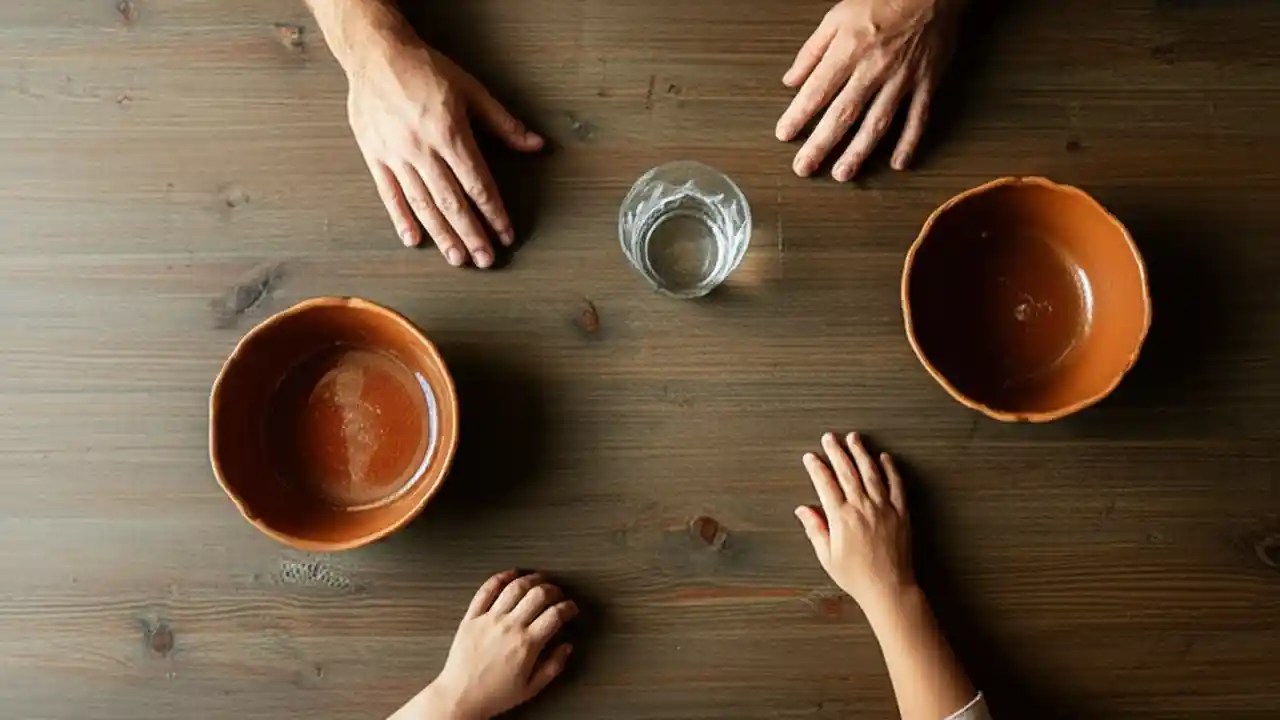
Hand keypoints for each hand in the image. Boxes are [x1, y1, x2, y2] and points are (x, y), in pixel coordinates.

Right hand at [347, 41, 543, 267]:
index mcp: (449, 134)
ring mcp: (396, 156)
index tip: (506, 234)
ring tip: (458, 258)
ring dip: (442, 235)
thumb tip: (537, 145)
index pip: (478, 184)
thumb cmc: (427, 70)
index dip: (494, 212)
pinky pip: (389, 195)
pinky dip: (401, 219)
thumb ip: (504, 124)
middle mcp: (422, 150)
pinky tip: (414, 240)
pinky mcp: (375, 157)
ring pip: (423, 204)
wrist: (376, 54)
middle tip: (486, 260)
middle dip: (472, 234)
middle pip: (452, 202)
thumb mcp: (472, 91)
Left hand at [395, 571, 577, 719]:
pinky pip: (486, 590)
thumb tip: (566, 648)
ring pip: (515, 587)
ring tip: (539, 579)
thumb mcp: (531, 687)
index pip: (555, 614)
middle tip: (557, 594)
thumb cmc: (492, 695)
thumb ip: (553, 666)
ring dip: (532, 579)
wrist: (460, 697)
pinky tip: (510, 574)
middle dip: (554, 590)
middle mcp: (509, 627)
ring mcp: (489, 619)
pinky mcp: (472, 617)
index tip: (570, 608)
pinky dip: (500, 577)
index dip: (568, 607)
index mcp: (526, 645)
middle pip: (538, 594)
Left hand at [777, 0, 963, 180]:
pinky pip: (918, 118)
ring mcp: (902, 79)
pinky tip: (898, 163)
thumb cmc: (881, 1)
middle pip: (843, 114)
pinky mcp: (926, 83)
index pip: (817, 91)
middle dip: (821, 144)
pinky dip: (909, 142)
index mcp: (848, 50)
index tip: (784, 135)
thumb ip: (812, 52)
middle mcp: (874, 68)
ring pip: (877, 122)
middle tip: (804, 168)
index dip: (798, 115)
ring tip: (842, 174)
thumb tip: (791, 81)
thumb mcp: (836, 17)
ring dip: (858, 152)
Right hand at [795, 432, 914, 614]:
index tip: (810, 457)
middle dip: (836, 451)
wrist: (889, 588)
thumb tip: (803, 510)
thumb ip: (815, 529)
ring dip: (860, 452)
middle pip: (847, 471)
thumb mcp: (827, 556)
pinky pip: (896, 484)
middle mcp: (862, 507)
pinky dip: (890, 469)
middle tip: (829, 437)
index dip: (816, 467)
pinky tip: (884, 457)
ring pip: (870, 472)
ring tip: (853, 438)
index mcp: (841, 517)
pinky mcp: (901, 512)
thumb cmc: (856, 576)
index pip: (825, 483)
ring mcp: (883, 507)